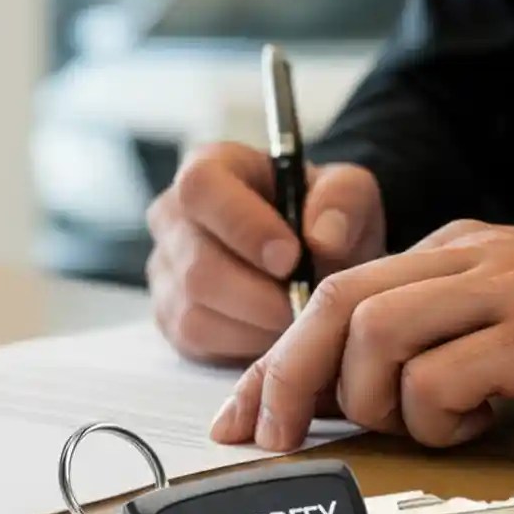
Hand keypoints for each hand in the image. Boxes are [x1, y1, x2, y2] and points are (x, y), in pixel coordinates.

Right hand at [146, 142, 385, 363]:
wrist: (310, 257)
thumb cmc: (319, 217)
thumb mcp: (349, 192)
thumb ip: (344, 199)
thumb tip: (322, 238)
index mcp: (208, 168)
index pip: (200, 189)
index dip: (242, 226)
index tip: (291, 257)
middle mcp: (171, 217)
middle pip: (196, 266)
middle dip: (260, 295)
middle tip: (306, 303)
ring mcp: (164, 270)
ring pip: (195, 311)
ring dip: (255, 324)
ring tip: (296, 316)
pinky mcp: (169, 316)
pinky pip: (197, 341)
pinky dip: (243, 344)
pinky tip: (273, 331)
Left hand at [210, 220, 513, 449]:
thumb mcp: (498, 325)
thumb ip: (425, 338)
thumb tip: (332, 391)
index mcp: (453, 250)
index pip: (334, 292)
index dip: (276, 359)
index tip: (243, 416)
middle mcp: (471, 256)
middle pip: (336, 302)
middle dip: (287, 376)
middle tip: (273, 436)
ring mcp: (507, 288)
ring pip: (376, 334)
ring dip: (374, 400)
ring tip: (424, 423)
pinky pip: (442, 376)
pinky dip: (438, 417)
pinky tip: (478, 423)